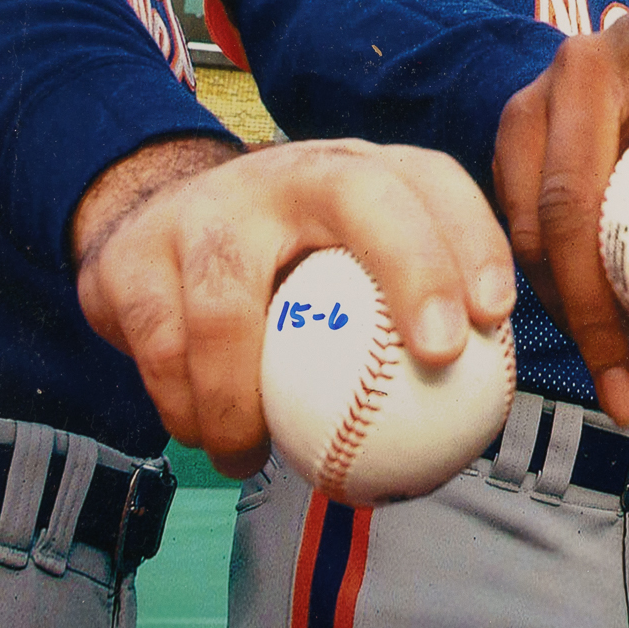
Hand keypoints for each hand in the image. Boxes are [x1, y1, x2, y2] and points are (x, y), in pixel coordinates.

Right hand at [73, 136, 516, 477]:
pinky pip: (162, 345)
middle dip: (413, 262)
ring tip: (257, 454)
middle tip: (438, 354)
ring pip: (227, 297)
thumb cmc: (280, 272)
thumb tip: (473, 417)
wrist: (147, 224)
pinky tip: (212, 441)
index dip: (471, 235)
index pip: (429, 181)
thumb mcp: (342, 274)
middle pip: (358, 192)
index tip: (494, 314)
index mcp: (357, 174)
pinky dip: (186, 405)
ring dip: (242, 394)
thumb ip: (401, 326)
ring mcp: (207, 207)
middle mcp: (290, 173)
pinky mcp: (134, 256)